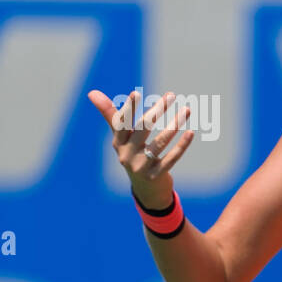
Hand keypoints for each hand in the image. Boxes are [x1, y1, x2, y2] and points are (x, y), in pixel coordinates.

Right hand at [87, 88, 193, 207]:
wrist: (146, 189)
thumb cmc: (132, 154)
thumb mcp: (121, 137)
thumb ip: (111, 115)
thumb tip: (91, 92)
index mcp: (118, 142)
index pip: (122, 123)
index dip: (128, 109)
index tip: (136, 93)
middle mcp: (126, 154)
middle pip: (142, 128)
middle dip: (157, 110)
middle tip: (172, 94)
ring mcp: (141, 166)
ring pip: (160, 143)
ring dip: (174, 124)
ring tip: (187, 110)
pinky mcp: (156, 175)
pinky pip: (171, 158)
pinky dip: (181, 145)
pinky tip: (190, 132)